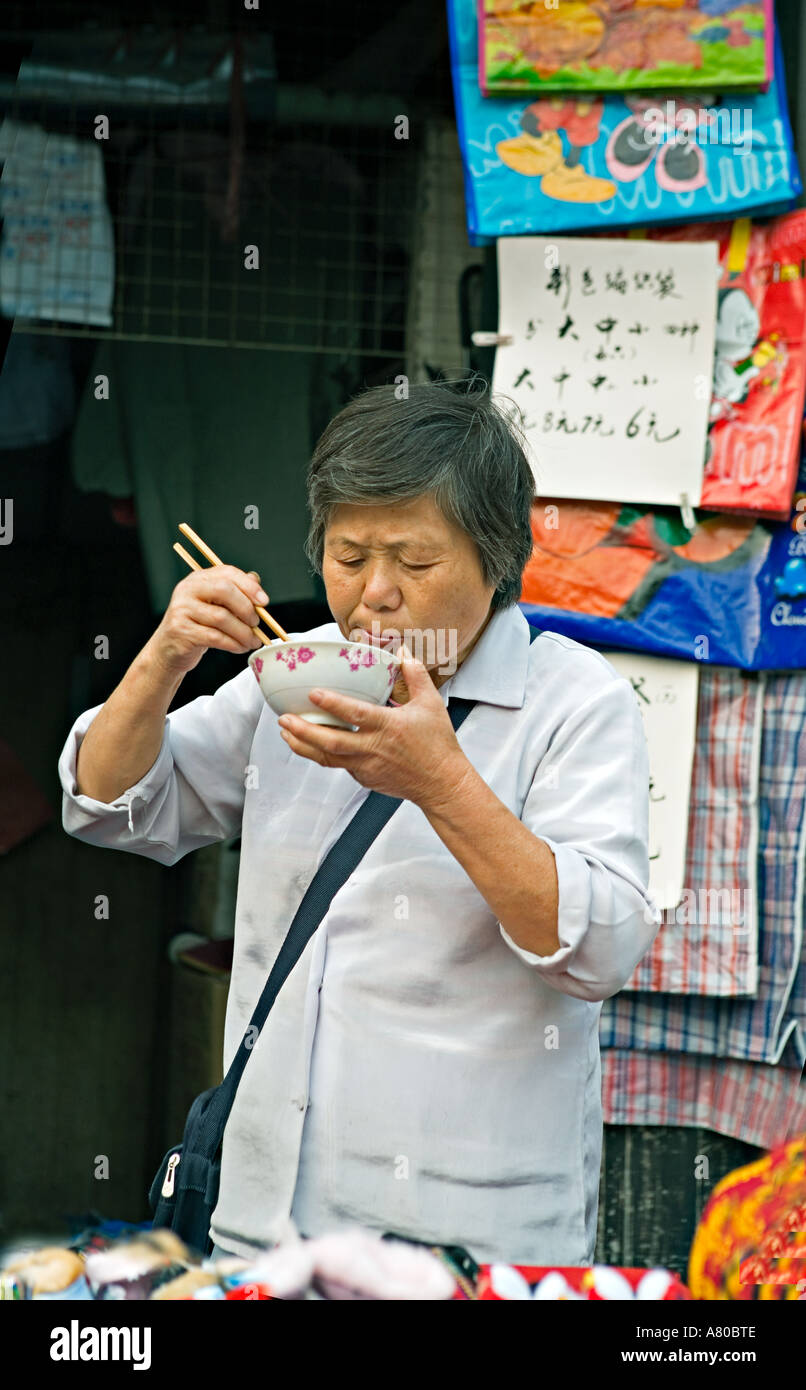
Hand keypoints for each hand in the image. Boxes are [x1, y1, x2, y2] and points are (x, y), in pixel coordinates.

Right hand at [148, 566, 267, 677]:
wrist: (169, 649)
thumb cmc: (197, 626)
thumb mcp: (214, 606)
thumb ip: (234, 591)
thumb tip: (256, 581)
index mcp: (198, 579)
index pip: (227, 573)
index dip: (249, 586)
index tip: (264, 602)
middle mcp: (187, 590)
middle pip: (224, 590)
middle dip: (246, 608)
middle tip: (256, 623)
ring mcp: (182, 609)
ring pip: (221, 617)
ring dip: (243, 632)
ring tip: (252, 641)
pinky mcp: (181, 630)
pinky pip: (214, 636)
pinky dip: (232, 644)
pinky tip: (240, 648)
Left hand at [276, 646, 472, 808]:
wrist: (442, 783)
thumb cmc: (438, 743)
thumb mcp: (431, 704)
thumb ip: (415, 675)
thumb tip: (402, 652)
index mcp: (389, 727)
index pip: (356, 715)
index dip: (332, 704)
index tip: (313, 693)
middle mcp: (374, 748)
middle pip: (331, 742)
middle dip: (304, 731)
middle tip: (284, 719)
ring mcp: (366, 767)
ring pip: (328, 758)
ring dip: (304, 746)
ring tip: (286, 732)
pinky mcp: (364, 778)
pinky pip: (338, 765)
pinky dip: (322, 755)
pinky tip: (309, 744)